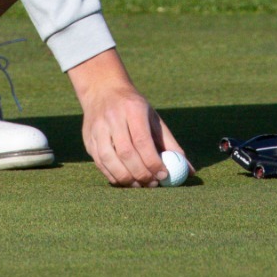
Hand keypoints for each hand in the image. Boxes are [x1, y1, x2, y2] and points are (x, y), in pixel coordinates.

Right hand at [67, 50, 188, 187]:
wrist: (103, 91)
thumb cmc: (135, 109)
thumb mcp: (154, 119)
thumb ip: (171, 145)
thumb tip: (189, 171)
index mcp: (133, 109)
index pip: (142, 140)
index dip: (152, 161)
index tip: (163, 175)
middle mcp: (113, 118)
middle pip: (126, 152)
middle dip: (141, 173)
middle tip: (153, 183)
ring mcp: (97, 129)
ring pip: (109, 160)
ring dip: (126, 178)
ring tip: (139, 184)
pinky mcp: (88, 140)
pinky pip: (100, 163)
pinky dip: (113, 176)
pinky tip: (125, 180)